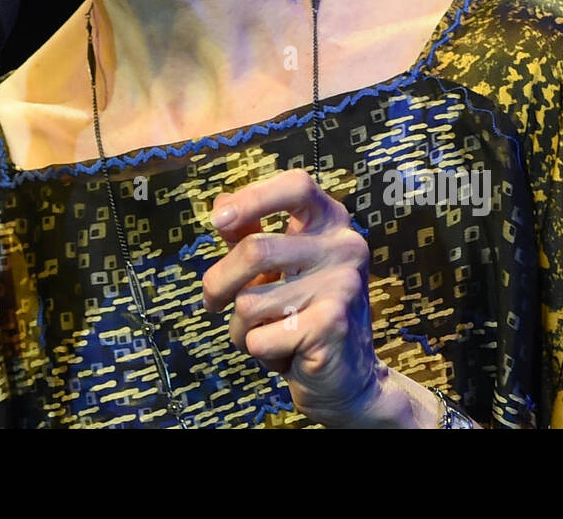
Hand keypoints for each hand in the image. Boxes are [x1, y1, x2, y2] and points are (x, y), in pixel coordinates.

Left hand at [201, 167, 399, 426]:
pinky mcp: (331, 326)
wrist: (349, 376)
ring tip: (268, 332)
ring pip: (249, 302)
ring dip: (241, 327)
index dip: (254, 197)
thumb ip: (252, 233)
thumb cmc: (305, 311)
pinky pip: (259, 338)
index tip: (219, 220)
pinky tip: (285, 352)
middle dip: (219, 282)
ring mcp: (342, 286)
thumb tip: (222, 206)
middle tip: (213, 302)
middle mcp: (344, 247)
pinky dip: (258, 351)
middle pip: (255, 250)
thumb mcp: (281, 265)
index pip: (297, 185)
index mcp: (332, 222)